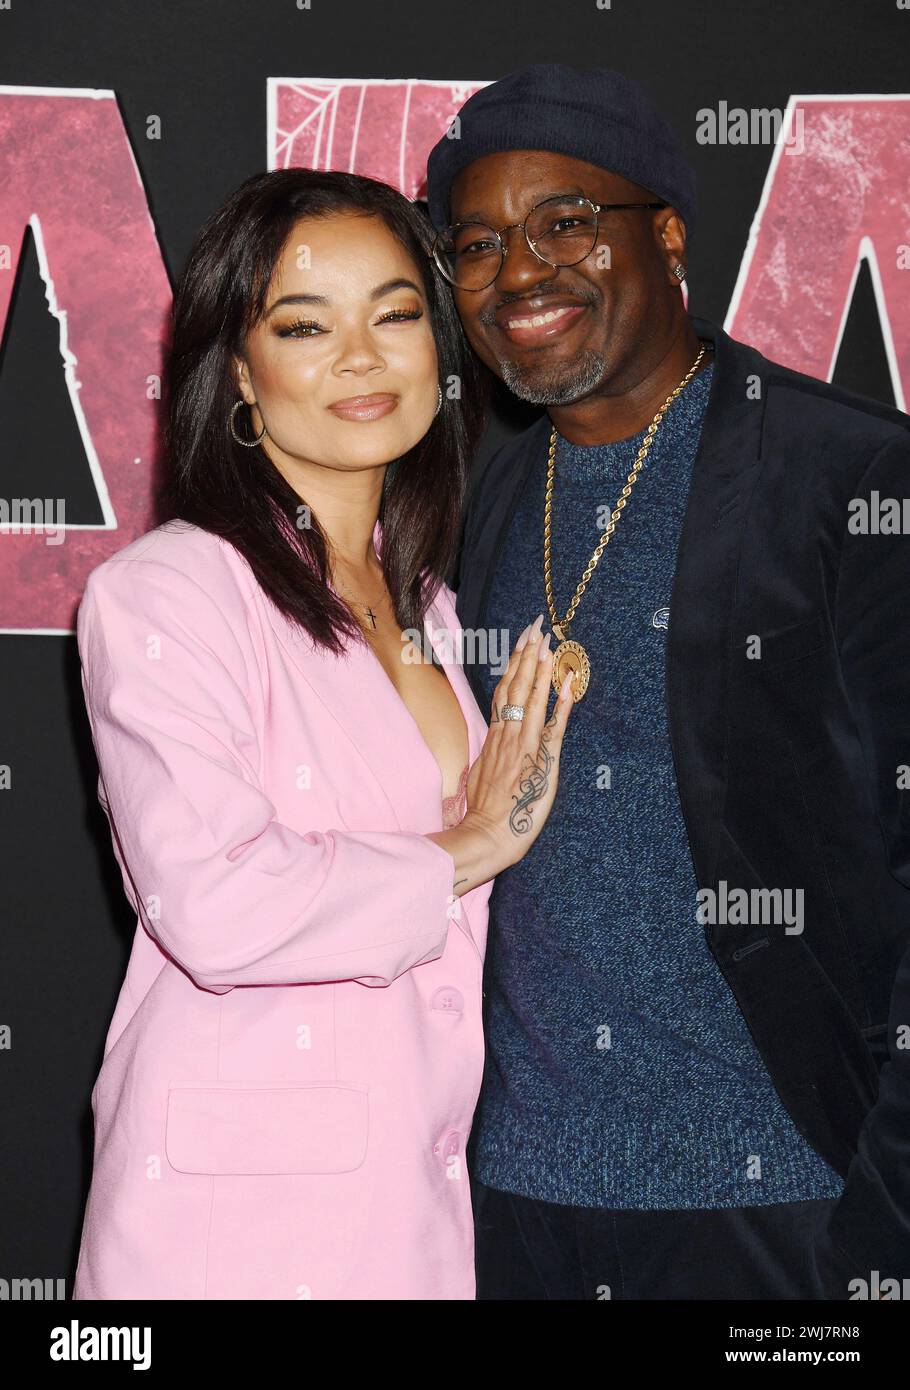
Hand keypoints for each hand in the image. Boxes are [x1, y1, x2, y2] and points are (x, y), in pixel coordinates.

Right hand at [462, 613, 574, 870]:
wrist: (488, 832)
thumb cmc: (484, 809)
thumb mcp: (479, 771)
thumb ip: (489, 749)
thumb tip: (494, 735)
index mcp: (495, 735)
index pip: (504, 690)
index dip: (513, 664)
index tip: (521, 641)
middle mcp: (508, 734)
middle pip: (516, 686)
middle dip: (526, 655)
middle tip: (535, 628)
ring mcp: (524, 745)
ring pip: (531, 698)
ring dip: (540, 669)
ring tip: (547, 643)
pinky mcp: (542, 760)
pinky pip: (554, 727)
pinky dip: (562, 704)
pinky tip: (569, 684)